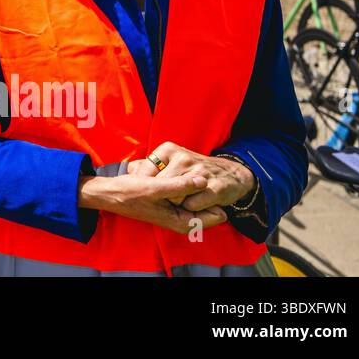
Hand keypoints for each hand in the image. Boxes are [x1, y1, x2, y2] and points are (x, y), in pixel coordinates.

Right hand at [78, 172, 226, 235]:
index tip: (196, 184)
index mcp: (183, 221)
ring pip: (197, 193)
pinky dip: (181, 179)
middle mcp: (184, 217)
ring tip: (168, 176)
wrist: (111, 192)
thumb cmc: (129, 193)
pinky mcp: (174, 199)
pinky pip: (187, 189)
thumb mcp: (153, 188)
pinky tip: (166, 174)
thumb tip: (203, 181)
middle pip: (207, 202)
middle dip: (199, 189)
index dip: (210, 198)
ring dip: (189, 182)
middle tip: (176, 179)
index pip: (217, 215)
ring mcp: (179, 208)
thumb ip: (180, 186)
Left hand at [138, 142, 255, 212]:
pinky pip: (192, 204)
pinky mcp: (214, 187)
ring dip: (177, 203)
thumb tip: (127, 171)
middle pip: (160, 187)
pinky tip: (198, 203)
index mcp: (169, 149)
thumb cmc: (193, 170)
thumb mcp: (171, 161)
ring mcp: (199, 171)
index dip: (147, 187)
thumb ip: (148, 166)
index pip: (146, 173)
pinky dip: (192, 208)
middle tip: (171, 198)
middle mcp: (183, 157)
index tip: (152, 191)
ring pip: (175, 196)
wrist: (231, 173)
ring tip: (185, 199)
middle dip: (163, 197)